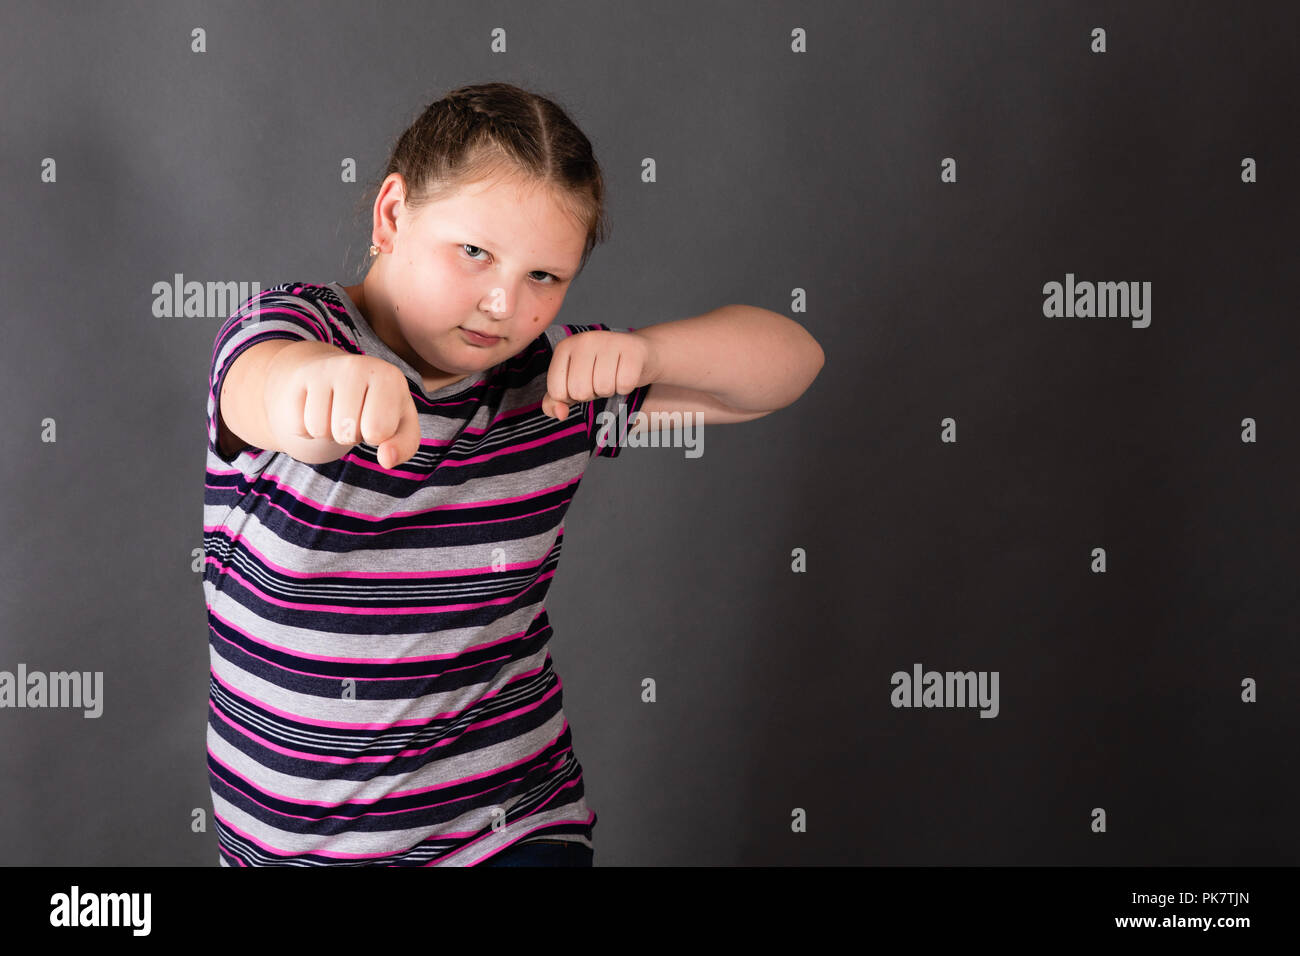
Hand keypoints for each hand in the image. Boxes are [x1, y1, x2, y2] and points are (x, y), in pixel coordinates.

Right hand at [266, 351, 421, 468]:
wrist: (337, 379)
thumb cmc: (376, 408)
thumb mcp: (401, 426)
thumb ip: (404, 446)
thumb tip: (386, 460)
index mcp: (389, 377)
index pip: (378, 431)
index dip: (375, 437)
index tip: (377, 419)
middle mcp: (356, 366)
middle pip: (347, 433)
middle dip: (350, 436)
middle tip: (354, 418)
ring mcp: (324, 370)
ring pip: (320, 430)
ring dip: (328, 433)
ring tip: (337, 414)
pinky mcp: (298, 378)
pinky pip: (299, 426)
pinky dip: (307, 429)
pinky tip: (318, 409)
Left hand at [542, 330, 653, 420]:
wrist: (638, 353)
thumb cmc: (601, 369)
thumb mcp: (572, 383)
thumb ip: (555, 401)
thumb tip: (560, 414)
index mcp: (564, 347)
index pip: (556, 391)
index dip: (570, 396)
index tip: (580, 384)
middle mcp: (584, 340)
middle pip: (579, 391)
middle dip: (591, 394)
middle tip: (599, 380)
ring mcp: (609, 342)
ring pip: (603, 388)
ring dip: (609, 390)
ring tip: (612, 376)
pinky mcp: (633, 350)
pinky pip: (624, 385)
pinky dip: (626, 387)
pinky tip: (626, 373)